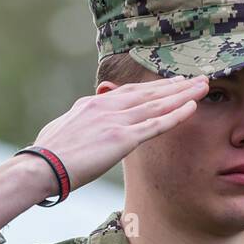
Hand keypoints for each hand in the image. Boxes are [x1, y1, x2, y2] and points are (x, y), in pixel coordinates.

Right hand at [31, 74, 209, 190]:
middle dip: (173, 85)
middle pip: (147, 92)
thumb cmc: (47, 156)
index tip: (169, 83)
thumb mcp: (63, 131)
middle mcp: (106, 106)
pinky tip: (193, 107)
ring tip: (203, 85)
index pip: (128, 92)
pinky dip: (176, 114)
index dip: (151, 87)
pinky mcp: (122, 139)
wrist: (40, 166)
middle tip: (195, 77)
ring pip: (157, 103)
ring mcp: (115, 121)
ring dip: (182, 94)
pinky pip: (156, 124)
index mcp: (92, 104)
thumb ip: (79, 124)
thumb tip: (80, 127)